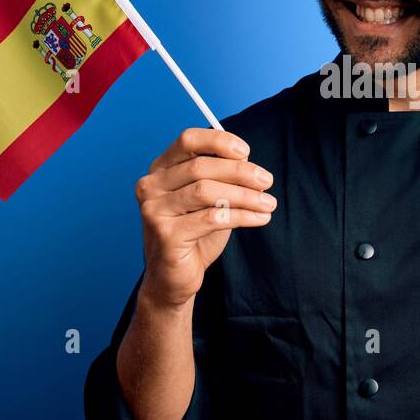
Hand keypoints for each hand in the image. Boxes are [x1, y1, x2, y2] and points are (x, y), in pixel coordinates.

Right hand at [134, 128, 274, 307]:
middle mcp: (151, 186)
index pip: (188, 140)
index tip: (246, 151)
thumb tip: (248, 162)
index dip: (218, 141)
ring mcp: (154, 210)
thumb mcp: (210, 200)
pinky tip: (260, 218)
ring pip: (206, 191)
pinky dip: (241, 215)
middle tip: (267, 180)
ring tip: (268, 203)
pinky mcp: (165, 234)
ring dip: (245, 195)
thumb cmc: (195, 234)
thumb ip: (222, 178)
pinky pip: (211, 218)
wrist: (174, 278)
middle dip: (240, 172)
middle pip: (200, 166)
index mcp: (160, 169)